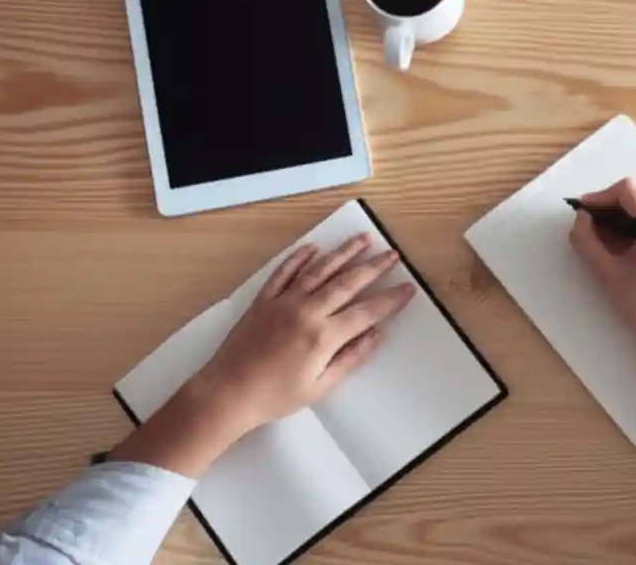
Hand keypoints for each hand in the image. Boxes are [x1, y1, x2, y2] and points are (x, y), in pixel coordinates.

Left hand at [109, 234, 415, 475]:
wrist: (227, 393)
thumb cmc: (275, 397)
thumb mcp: (320, 386)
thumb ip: (351, 358)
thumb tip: (376, 335)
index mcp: (324, 336)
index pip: (367, 312)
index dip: (391, 300)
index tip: (408, 288)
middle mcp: (307, 311)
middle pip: (348, 282)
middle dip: (374, 267)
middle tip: (392, 254)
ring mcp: (284, 302)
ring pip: (320, 270)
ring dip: (343, 253)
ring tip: (362, 239)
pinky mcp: (264, 300)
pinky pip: (285, 272)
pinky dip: (300, 258)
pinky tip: (314, 248)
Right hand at [569, 178, 635, 415]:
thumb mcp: (607, 273)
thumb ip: (587, 241)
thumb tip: (580, 218)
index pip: (628, 191)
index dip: (600, 197)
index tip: (581, 213)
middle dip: (609, 208)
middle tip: (588, 229)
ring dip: (620, 218)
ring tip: (602, 242)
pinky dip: (633, 228)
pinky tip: (620, 250)